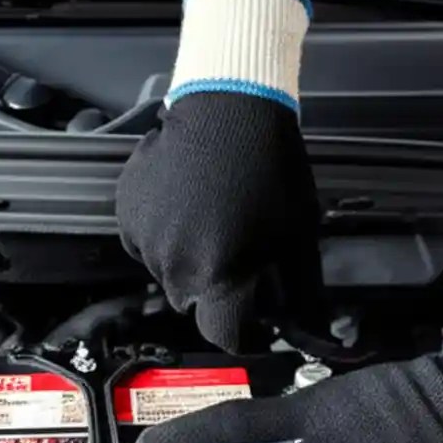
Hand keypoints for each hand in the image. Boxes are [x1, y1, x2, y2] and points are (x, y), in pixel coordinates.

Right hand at [116, 95, 324, 353]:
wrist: (230, 108)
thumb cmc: (269, 168)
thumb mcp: (298, 235)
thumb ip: (303, 291)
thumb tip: (315, 331)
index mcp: (219, 276)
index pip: (223, 335)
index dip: (243, 331)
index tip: (253, 318)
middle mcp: (175, 266)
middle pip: (191, 304)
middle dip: (213, 289)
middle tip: (235, 251)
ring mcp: (145, 239)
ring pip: (166, 273)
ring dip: (186, 259)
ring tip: (210, 220)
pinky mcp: (127, 214)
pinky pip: (143, 244)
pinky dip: (162, 234)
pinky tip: (186, 206)